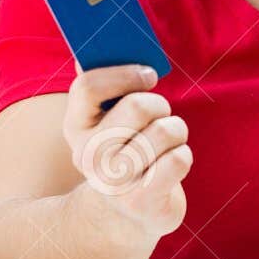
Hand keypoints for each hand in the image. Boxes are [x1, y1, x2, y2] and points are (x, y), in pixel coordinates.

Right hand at [61, 64, 191, 238]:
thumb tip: (98, 44)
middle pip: (138, 106)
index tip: (149, 75)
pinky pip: (179, 159)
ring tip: (168, 140)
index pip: (89, 87)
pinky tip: (172, 164)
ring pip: (165, 130)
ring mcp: (113, 182)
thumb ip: (103, 85)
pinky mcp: (142, 202)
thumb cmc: (123, 150)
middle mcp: (88, 156)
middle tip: (160, 115)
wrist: (123, 214)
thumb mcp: (106, 120)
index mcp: (74, 128)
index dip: (126, 73)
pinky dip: (183, 155)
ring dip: (176, 130)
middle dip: (160, 105)